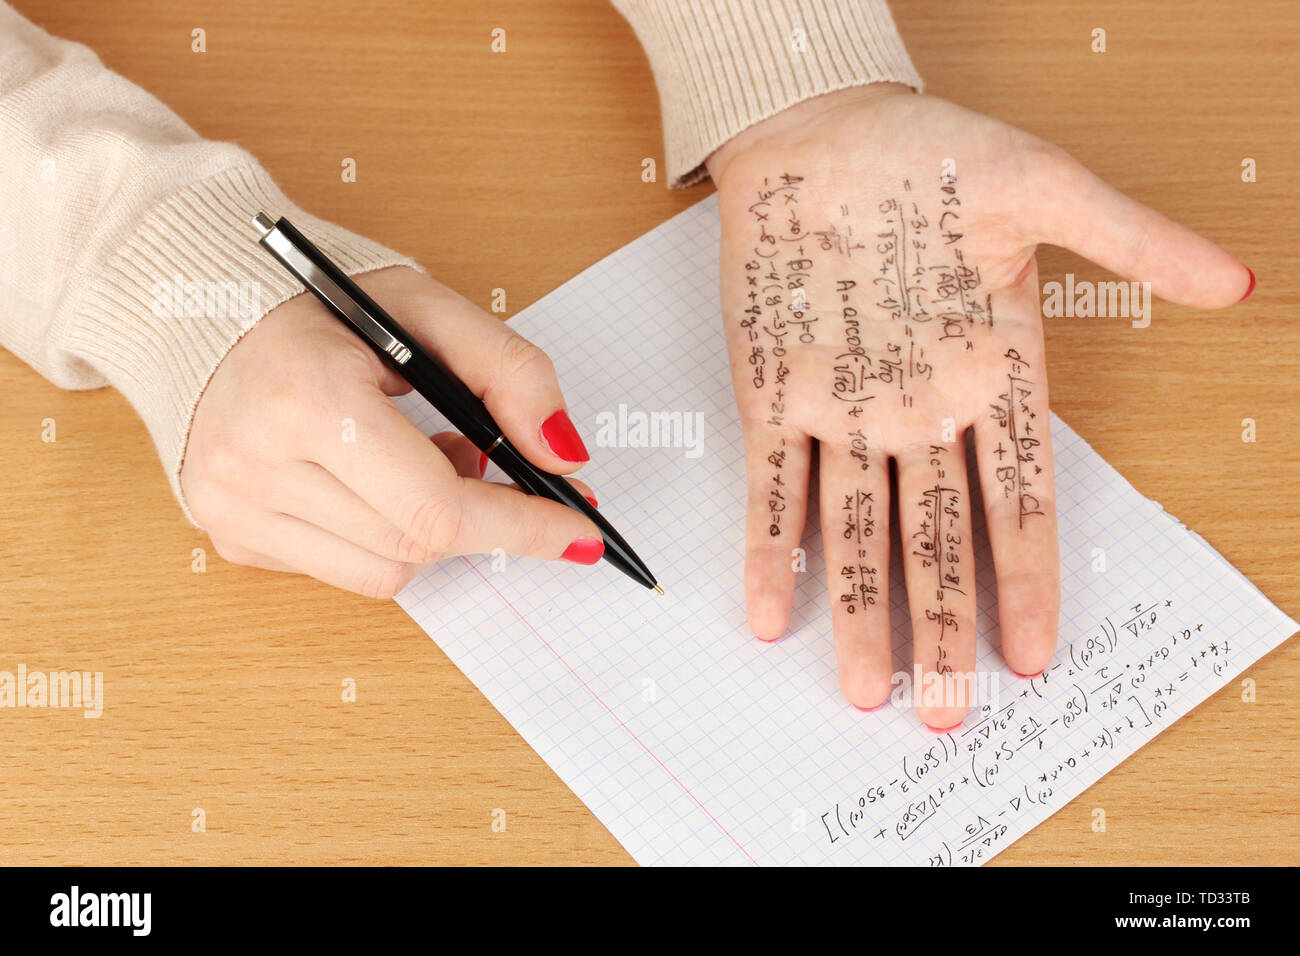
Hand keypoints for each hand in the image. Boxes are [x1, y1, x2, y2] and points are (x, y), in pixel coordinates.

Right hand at [181, 265, 603, 597]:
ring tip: (423, 460)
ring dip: (432, 531)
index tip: (579, 533)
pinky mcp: (229, 536)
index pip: (436, 508)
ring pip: (386, 572)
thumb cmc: (320, 305)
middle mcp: (257, 465)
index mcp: (307, 398)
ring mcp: (234, 509)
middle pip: (418, 546)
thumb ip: (511, 372)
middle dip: (482, 518)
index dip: (521, 527)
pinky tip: (374, 483)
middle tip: (495, 466)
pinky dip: (383, 538)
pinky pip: (342, 571)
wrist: (199, 306)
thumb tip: (566, 456)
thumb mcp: (428, 309)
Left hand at [708, 85, 1250, 727]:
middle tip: (947, 708)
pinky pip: (774, 484)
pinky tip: (771, 614)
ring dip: (858, 610)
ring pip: (856, 527)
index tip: (1031, 655)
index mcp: (993, 374)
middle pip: (939, 537)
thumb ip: (1130, 237)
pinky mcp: (774, 397)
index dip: (1023, 578)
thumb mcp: (1042, 187)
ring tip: (864, 689)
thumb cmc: (932, 155)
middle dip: (942, 622)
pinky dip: (770, 547)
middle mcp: (921, 411)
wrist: (820, 129)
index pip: (1018, 498)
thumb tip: (1233, 281)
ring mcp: (845, 410)